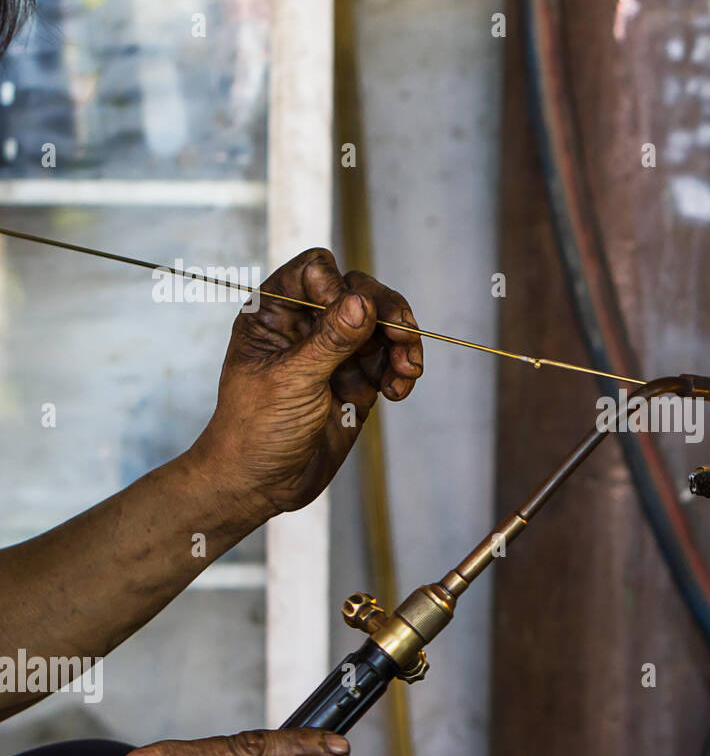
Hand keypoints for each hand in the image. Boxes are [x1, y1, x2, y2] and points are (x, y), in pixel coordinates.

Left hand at [191, 248, 423, 520]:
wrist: (263, 484)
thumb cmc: (255, 430)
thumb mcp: (291, 381)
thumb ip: (329, 341)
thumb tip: (362, 302)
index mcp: (276, 313)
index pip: (316, 271)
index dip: (339, 286)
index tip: (351, 317)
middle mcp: (308, 325)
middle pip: (361, 292)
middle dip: (387, 312)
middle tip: (403, 336)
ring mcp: (337, 352)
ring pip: (383, 326)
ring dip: (402, 344)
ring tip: (407, 371)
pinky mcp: (359, 380)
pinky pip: (391, 361)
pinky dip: (403, 372)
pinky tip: (398, 392)